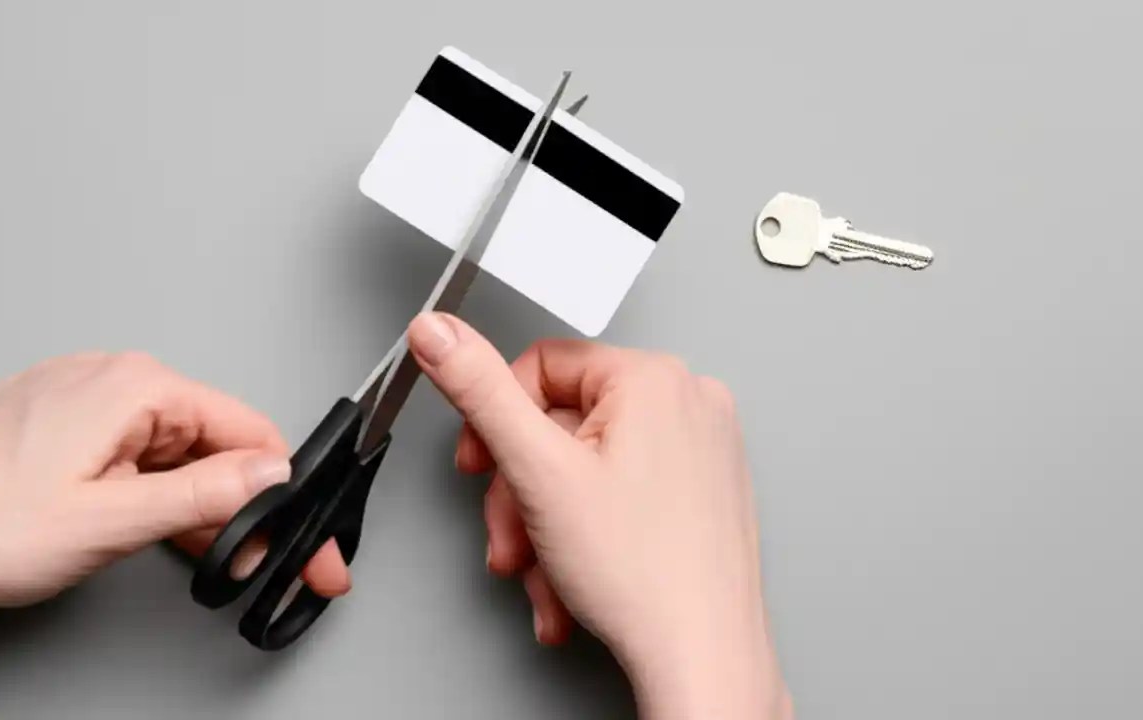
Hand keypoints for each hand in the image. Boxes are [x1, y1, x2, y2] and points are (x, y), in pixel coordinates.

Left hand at [0, 352, 348, 643]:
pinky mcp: (63, 425)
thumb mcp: (115, 520)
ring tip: (200, 551)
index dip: (280, 486)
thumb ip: (206, 494)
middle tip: (255, 557)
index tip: (296, 530)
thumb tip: (271, 473)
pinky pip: (134, 453)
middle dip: (241, 500)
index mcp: (132, 385)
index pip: (245, 426)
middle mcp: (109, 379)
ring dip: (197, 502)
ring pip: (173, 450)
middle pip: (211, 440)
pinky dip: (156, 493)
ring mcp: (82, 400)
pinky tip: (160, 527)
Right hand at [407, 313, 791, 719]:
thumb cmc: (644, 576)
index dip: (497, 422)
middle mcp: (688, 402)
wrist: (702, 658)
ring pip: (587, 470)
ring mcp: (702, 448)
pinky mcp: (704, 490)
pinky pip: (622, 494)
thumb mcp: (536, 470)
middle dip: (522, 493)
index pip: (541, 366)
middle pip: (561, 427)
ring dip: (548, 526)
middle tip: (514, 536)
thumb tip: (438, 333)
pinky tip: (577, 578)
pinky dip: (587, 535)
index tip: (481, 465)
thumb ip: (479, 391)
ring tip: (547, 571)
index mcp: (653, 377)